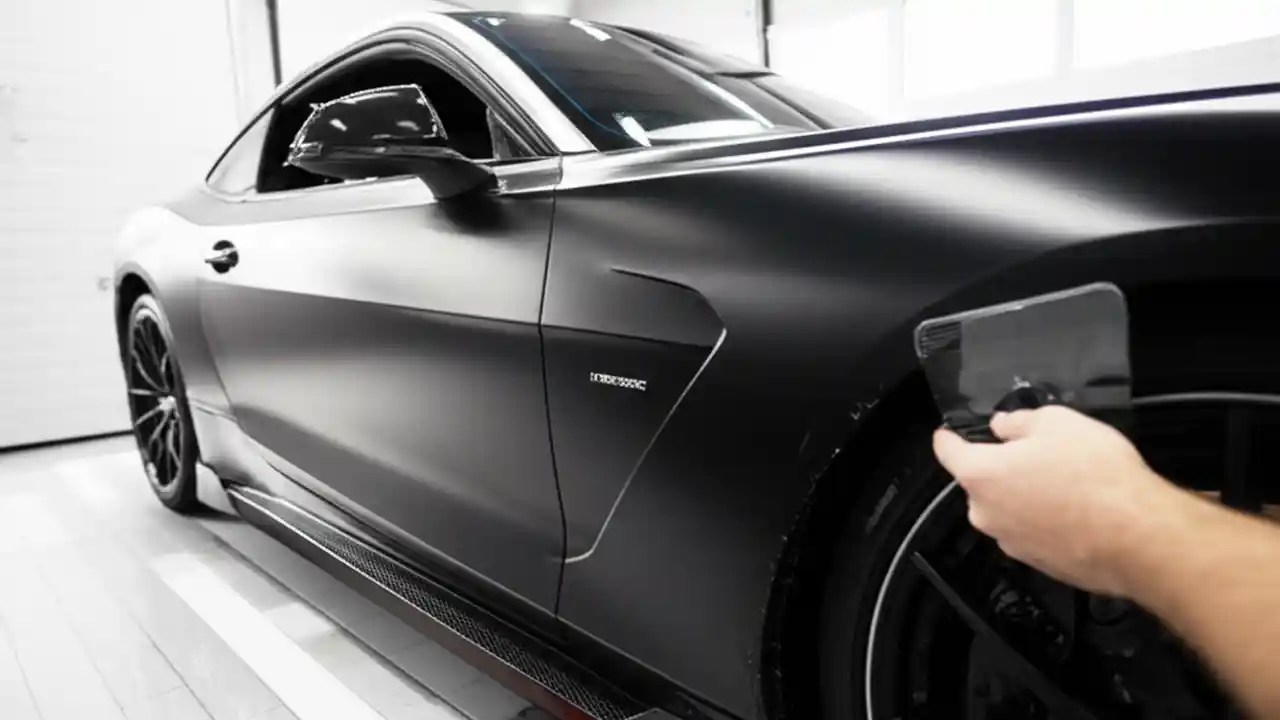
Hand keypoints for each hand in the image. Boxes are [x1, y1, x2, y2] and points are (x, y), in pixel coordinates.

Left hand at [933, 406, 1174, 596]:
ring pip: (1006, 510)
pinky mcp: (1038, 564)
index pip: (948, 452)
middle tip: (1038, 455)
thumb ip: (1019, 422)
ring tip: (1065, 483)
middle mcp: (986, 514)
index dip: (948, 438)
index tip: (947, 434)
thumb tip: (1002, 428)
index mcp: (981, 475)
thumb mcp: (1059, 423)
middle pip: (981, 483)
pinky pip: (1031, 532)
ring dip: (1023, 496)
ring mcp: (1011, 543)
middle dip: (1000, 468)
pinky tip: (1076, 512)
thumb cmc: (1094, 473)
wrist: (1139, 539)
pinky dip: (1044, 521)